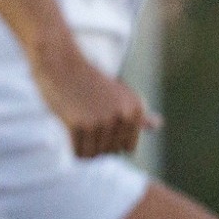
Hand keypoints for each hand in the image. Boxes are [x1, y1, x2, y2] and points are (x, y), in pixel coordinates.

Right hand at [28, 31, 158, 157]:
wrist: (60, 62)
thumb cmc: (89, 80)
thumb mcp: (119, 95)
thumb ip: (138, 115)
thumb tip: (158, 125)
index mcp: (136, 109)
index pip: (127, 148)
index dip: (112, 138)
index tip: (101, 118)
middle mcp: (123, 116)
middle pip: (110, 152)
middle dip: (97, 141)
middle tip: (87, 115)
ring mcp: (102, 121)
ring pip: (95, 155)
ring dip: (84, 145)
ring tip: (79, 121)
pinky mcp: (80, 125)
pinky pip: (81, 155)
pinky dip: (75, 149)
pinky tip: (71, 130)